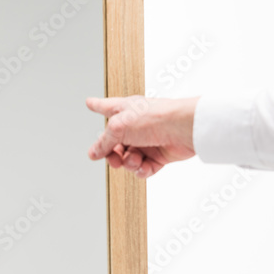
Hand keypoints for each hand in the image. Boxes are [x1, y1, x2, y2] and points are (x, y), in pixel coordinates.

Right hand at [85, 96, 199, 177]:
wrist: (183, 128)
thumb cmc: (155, 117)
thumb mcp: (119, 127)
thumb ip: (104, 142)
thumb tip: (94, 152)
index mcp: (124, 111)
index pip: (106, 107)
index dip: (97, 105)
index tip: (90, 103)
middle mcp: (135, 125)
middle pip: (115, 144)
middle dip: (112, 155)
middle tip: (114, 160)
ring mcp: (147, 140)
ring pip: (128, 159)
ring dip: (130, 163)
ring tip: (135, 160)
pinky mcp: (159, 154)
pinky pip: (144, 168)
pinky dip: (143, 170)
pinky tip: (144, 166)